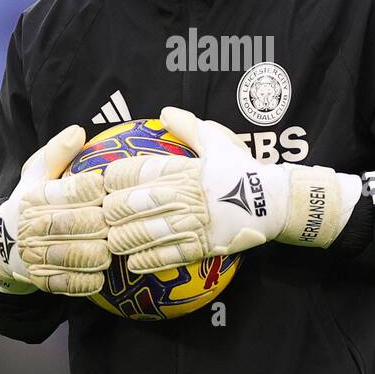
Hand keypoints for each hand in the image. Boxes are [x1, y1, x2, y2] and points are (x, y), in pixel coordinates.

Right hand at [0, 125, 109, 295]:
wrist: (6, 244)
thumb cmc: (34, 201)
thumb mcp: (39, 173)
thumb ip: (57, 152)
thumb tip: (78, 131)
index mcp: (33, 199)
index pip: (68, 191)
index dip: (93, 189)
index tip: (106, 186)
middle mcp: (30, 228)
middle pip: (76, 224)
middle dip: (102, 221)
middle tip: (118, 218)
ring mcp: (35, 256)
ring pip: (77, 255)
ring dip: (100, 251)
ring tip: (113, 244)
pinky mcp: (43, 280)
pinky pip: (72, 283)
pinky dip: (90, 278)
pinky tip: (102, 271)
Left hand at [101, 107, 360, 272]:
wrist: (273, 201)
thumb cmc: (241, 169)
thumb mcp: (217, 141)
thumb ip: (188, 126)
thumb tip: (164, 111)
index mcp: (183, 168)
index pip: (137, 171)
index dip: (114, 178)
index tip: (103, 182)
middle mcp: (183, 195)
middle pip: (131, 204)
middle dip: (111, 211)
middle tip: (101, 215)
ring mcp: (192, 222)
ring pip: (144, 232)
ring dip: (123, 238)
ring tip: (113, 241)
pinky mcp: (202, 246)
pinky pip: (166, 256)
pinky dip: (145, 260)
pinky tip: (132, 262)